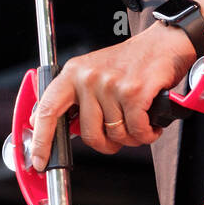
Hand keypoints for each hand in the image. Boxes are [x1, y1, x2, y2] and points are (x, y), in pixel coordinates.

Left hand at [30, 23, 197, 170]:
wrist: (164, 43)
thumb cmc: (130, 63)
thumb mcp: (93, 73)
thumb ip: (73, 99)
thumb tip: (48, 126)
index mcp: (73, 73)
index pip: (48, 109)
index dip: (41, 139)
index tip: (39, 161)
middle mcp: (89, 77)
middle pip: (89, 135)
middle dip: (108, 143)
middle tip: (120, 132)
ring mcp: (111, 84)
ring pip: (116, 135)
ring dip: (132, 137)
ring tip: (138, 120)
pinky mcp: (134, 91)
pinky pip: (137, 131)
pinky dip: (147, 134)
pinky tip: (150, 124)